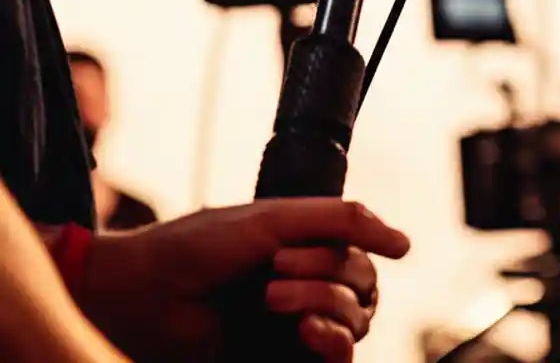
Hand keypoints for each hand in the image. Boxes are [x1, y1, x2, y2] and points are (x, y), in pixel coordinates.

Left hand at [75, 199, 410, 362]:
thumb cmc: (197, 249)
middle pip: (365, 285)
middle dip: (327, 275)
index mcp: (306, 250)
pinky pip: (342, 357)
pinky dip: (332, 341)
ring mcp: (300, 327)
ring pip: (357, 319)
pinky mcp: (290, 359)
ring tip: (270, 300)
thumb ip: (342, 221)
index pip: (361, 252)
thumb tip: (407, 244)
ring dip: (322, 304)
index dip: (339, 249)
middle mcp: (309, 288)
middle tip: (274, 272)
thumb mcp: (274, 220)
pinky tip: (305, 331)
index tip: (284, 249)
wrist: (142, 292)